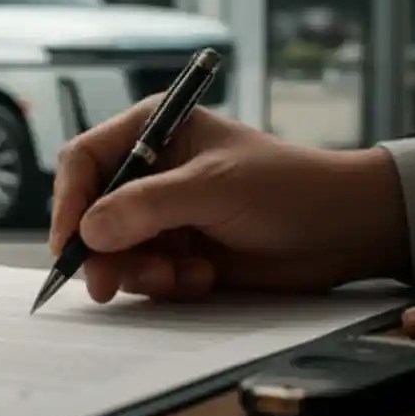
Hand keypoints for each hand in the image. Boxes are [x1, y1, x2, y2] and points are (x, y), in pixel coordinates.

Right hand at [49, 98, 411, 302]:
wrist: (345, 231)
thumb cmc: (287, 188)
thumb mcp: (214, 188)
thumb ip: (148, 206)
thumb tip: (89, 230)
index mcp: (152, 130)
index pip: (85, 162)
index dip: (69, 202)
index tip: (70, 243)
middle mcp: (149, 170)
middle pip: (91, 213)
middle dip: (103, 250)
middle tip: (108, 284)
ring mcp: (162, 214)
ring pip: (114, 250)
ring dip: (141, 270)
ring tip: (183, 274)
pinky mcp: (177, 250)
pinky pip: (144, 274)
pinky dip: (167, 282)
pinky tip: (204, 276)